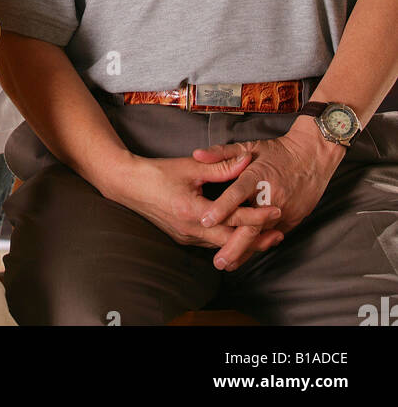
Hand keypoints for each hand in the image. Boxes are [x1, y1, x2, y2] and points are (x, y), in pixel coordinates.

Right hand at [115, 150, 283, 253]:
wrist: (128, 184)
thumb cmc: (157, 173)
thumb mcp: (190, 166)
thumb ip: (221, 166)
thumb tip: (246, 161)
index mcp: (193, 211)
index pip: (232, 217)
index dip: (256, 216)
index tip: (276, 210)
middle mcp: (190, 230)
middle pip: (231, 241)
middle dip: (256, 239)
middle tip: (278, 234)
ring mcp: (185, 236)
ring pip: (221, 245)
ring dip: (243, 241)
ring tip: (265, 238)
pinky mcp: (182, 236)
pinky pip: (210, 243)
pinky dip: (227, 240)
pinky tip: (237, 235)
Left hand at [193, 125, 343, 270]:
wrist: (313, 157)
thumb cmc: (278, 151)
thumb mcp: (249, 146)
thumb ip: (222, 153)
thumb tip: (196, 155)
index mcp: (258, 176)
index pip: (237, 193)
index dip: (221, 207)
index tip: (206, 220)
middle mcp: (271, 196)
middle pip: (251, 225)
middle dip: (234, 245)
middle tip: (218, 261)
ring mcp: (284, 210)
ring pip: (262, 235)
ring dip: (245, 251)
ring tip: (228, 263)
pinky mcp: (293, 219)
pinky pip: (273, 235)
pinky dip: (259, 246)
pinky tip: (246, 256)